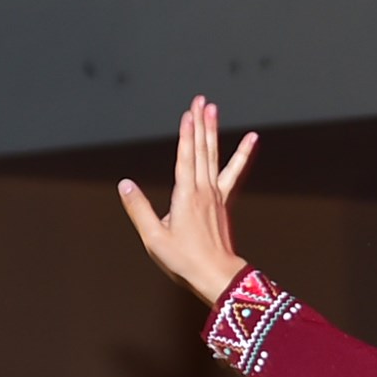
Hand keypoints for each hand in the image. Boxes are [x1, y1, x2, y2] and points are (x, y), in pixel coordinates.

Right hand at [117, 96, 257, 305]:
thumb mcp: (154, 238)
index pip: (185, 158)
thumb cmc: (184, 261)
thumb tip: (124, 185)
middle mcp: (204, 191)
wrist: (217, 277)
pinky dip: (241, 154)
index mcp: (186, 197)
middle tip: (201, 100)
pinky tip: (251, 139)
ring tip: (213, 109)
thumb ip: (139, 209)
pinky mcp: (224, 203)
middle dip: (200, 124)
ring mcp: (216, 195)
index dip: (186, 135)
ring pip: (214, 156)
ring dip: (213, 131)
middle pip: (201, 150)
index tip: (188, 113)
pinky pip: (233, 172)